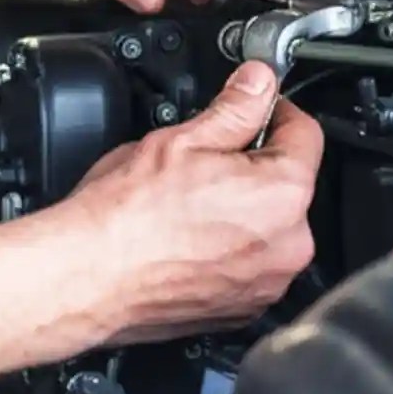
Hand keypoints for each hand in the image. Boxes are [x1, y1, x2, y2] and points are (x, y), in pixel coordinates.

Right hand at [62, 62, 323, 343]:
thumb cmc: (126, 217)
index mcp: (284, 194)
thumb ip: (235, 108)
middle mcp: (288, 246)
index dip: (275, 112)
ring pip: (269, 228)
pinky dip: (229, 250)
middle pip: (288, 185)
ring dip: (243, 211)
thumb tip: (258, 83)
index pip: (305, 134)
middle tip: (206, 160)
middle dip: (255, 167)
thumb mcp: (184, 140)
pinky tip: (188, 238)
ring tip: (190, 204)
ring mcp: (267, 284)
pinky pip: (251, 266)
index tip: (256, 108)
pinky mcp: (243, 310)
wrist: (87, 276)